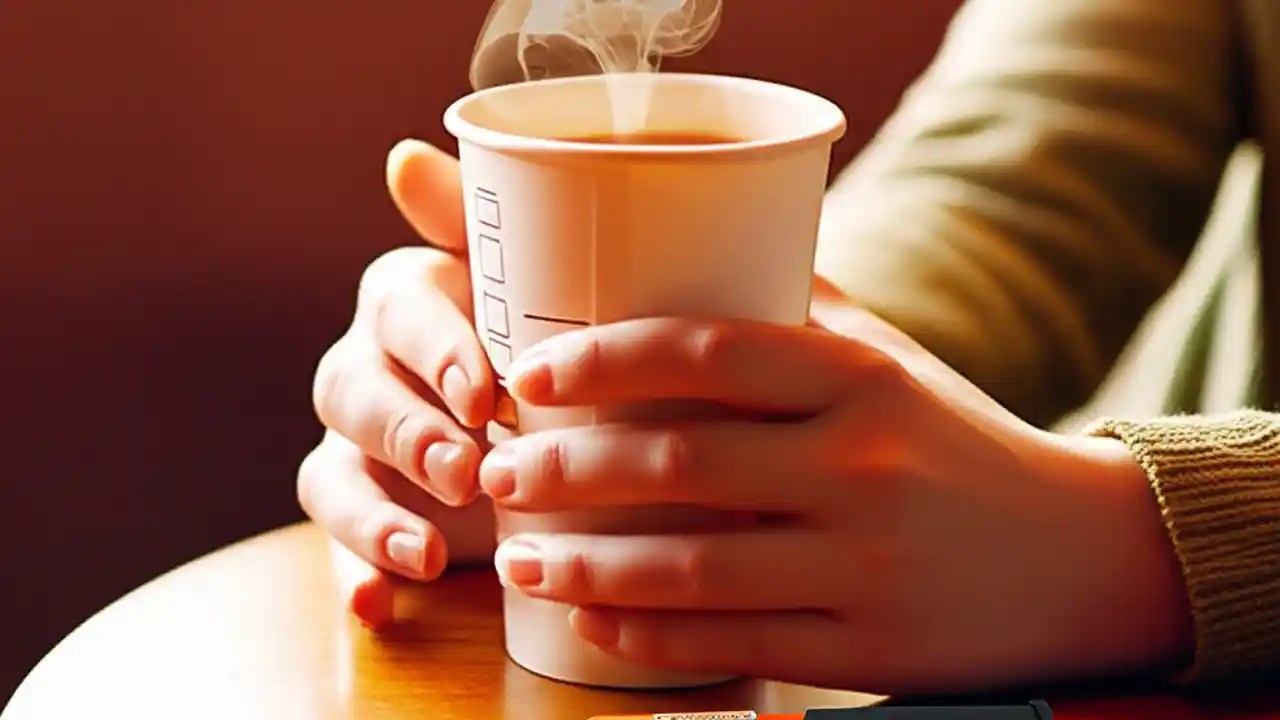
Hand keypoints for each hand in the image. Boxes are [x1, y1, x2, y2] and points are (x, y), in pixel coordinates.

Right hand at [298, 140, 495, 628]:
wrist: (541, 415)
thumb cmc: (529, 332)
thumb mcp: (517, 277)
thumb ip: (472, 221)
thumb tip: (404, 157)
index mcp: (405, 305)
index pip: (401, 315)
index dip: (436, 351)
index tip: (486, 392)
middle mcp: (367, 370)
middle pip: (356, 395)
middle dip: (409, 433)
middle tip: (468, 468)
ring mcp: (357, 449)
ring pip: (334, 475)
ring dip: (374, 513)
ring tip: (424, 551)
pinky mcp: (366, 514)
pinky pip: (340, 548)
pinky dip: (354, 574)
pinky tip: (378, 603)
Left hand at [480, 279, 1194, 692]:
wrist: (1084, 555)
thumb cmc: (961, 441)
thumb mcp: (894, 362)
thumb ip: (800, 311)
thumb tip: (701, 245)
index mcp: (860, 377)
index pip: (707, 351)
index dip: (602, 359)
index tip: (528, 373)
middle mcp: (862, 464)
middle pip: (679, 465)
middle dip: (562, 470)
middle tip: (496, 469)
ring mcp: (866, 564)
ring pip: (693, 569)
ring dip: (585, 566)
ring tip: (516, 557)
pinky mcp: (871, 649)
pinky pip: (737, 645)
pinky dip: (650, 636)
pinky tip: (591, 623)